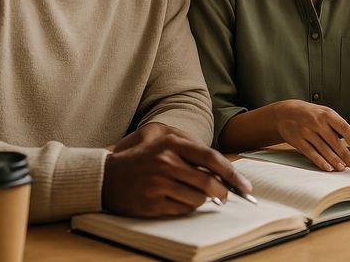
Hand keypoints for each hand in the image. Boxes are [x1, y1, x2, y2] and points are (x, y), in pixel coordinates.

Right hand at [103, 123, 251, 217]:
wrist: (104, 176)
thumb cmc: (140, 157)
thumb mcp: (162, 139)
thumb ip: (190, 148)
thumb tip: (220, 166)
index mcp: (172, 144)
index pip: (211, 158)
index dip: (231, 173)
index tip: (244, 185)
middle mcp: (166, 163)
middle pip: (208, 182)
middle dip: (223, 191)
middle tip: (227, 196)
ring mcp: (158, 184)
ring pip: (197, 198)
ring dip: (203, 200)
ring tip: (196, 195)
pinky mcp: (151, 203)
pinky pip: (182, 209)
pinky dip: (187, 207)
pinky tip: (180, 200)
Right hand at [272, 99, 349, 171]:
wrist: (285, 112)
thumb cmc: (311, 114)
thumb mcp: (326, 114)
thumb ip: (338, 127)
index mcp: (329, 114)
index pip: (347, 130)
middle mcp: (318, 122)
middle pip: (337, 142)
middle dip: (349, 157)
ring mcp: (307, 131)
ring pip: (324, 149)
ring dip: (335, 161)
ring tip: (344, 169)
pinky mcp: (297, 140)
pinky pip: (311, 153)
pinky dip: (320, 161)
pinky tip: (328, 168)